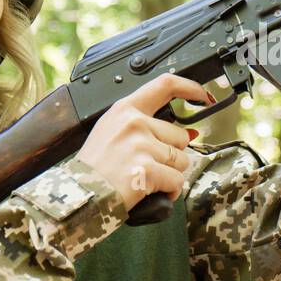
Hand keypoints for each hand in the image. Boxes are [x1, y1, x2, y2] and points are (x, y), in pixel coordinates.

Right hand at [73, 73, 211, 209]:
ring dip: (170, 174)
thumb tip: (191, 134)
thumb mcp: (111, 133)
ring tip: (144, 179)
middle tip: (147, 166)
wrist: (78, 196)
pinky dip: (169, 191)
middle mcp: (134, 123)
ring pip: (181, 160)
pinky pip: (176, 181)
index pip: (164, 85)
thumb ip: (146, 127)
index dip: (189, 87)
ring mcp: (140, 145)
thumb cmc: (94, 169)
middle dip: (172, 155)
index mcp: (124, 109)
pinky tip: (149, 192)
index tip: (202, 95)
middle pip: (180, 136)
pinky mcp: (146, 169)